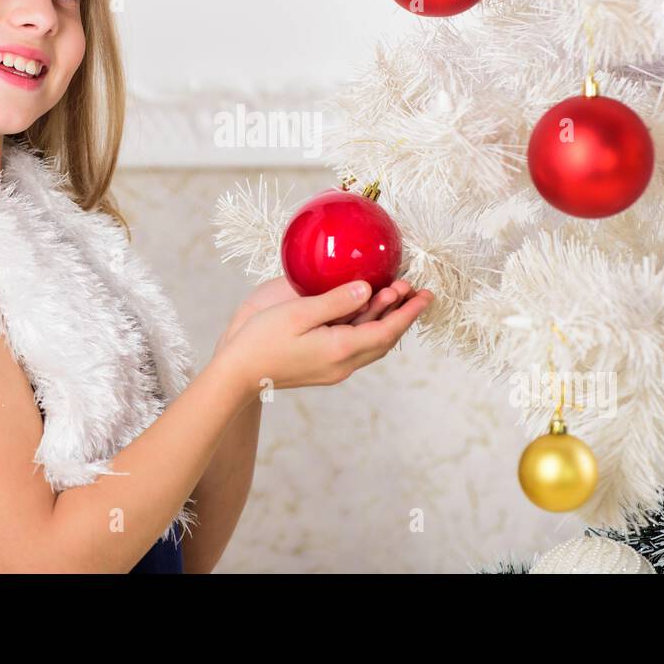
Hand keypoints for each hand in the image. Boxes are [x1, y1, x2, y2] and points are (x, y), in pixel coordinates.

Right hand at [214, 280, 434, 403]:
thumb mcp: (297, 313)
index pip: (386, 331)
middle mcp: (342, 364)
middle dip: (402, 314)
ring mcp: (334, 368)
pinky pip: (356, 346)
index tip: (426, 295)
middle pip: (384, 340)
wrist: (237, 374)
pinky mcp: (324, 367)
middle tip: (415, 289)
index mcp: (339, 350)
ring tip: (395, 292)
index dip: (409, 313)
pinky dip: (368, 326)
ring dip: (386, 319)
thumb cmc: (260, 340)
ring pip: (371, 344)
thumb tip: (367, 289)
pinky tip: (364, 309)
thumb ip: (335, 301)